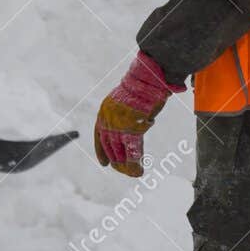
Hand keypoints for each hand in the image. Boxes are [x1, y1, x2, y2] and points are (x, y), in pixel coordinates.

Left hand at [94, 52, 184, 176]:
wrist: (149, 76)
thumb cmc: (144, 84)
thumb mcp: (129, 100)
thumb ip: (127, 113)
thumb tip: (138, 123)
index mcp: (105, 110)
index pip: (99, 135)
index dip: (102, 152)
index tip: (104, 164)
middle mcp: (107, 118)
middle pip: (109, 146)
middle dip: (117, 162)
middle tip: (125, 172)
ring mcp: (118, 124)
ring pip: (120, 151)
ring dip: (127, 166)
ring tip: (135, 174)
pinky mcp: (130, 128)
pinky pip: (132, 150)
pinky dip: (135, 163)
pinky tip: (139, 171)